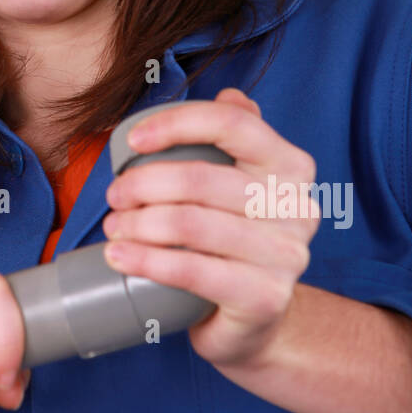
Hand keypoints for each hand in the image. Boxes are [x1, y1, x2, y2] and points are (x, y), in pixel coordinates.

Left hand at [101, 88, 321, 367]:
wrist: (259, 318)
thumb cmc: (237, 240)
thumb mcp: (243, 182)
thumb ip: (240, 134)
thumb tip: (230, 94)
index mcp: (292, 166)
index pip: (232, 123)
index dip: (176, 123)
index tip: (132, 142)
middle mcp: (298, 207)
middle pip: (201, 178)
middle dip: (142, 184)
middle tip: (114, 196)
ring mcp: (287, 256)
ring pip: (191, 224)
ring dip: (137, 223)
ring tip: (114, 228)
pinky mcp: (265, 298)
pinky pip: (192, 271)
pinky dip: (146, 261)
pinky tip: (119, 257)